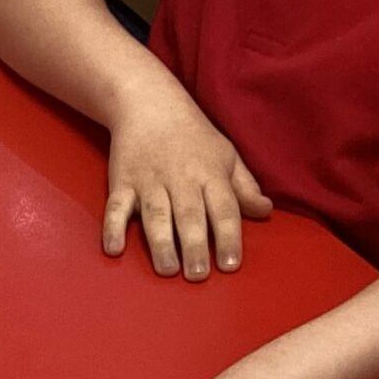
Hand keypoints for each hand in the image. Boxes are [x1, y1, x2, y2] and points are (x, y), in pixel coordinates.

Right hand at [104, 81, 272, 280]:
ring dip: (161, 243)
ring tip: (167, 270)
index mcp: (210, 173)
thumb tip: (265, 211)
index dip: (229, 236)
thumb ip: (244, 187)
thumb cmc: (193, 135)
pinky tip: (114, 249)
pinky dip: (113, 228)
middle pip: (190, 215)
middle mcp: (181, 178)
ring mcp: (149, 180)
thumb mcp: (225, 155)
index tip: (230, 264)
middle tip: (198, 275)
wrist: (149, 103)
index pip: (224, 208)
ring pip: (156, 214)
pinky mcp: (122, 182)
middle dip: (195, 245)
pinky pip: (116, 207)